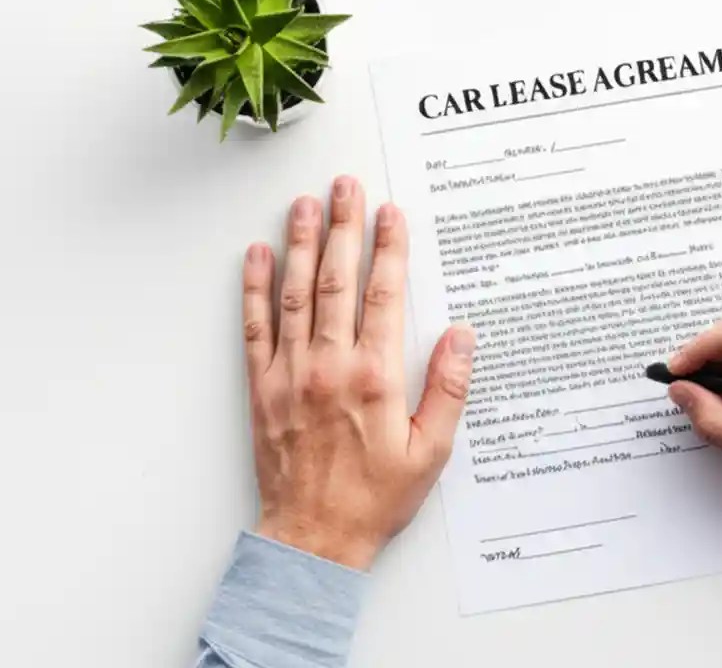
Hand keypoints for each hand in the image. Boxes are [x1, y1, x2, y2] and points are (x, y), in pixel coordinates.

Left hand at [241, 176, 474, 569]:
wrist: (314, 538)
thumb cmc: (375, 498)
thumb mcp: (431, 450)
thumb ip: (447, 388)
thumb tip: (462, 335)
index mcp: (374, 377)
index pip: (383, 295)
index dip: (389, 248)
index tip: (392, 212)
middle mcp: (329, 366)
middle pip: (338, 281)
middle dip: (344, 227)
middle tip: (346, 186)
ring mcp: (290, 374)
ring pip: (296, 294)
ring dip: (301, 244)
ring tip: (306, 205)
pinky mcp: (263, 388)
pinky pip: (256, 328)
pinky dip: (255, 288)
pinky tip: (258, 256)